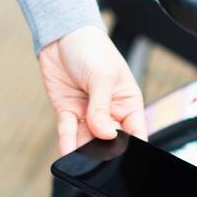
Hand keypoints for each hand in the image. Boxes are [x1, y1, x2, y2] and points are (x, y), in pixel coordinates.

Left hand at [37, 24, 148, 155]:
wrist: (61, 34)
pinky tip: (68, 154)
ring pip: (87, 141)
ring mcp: (87, 113)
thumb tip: (106, 135)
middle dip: (106, 153)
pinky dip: (68, 145)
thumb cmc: (91, 47)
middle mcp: (109, 112)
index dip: (132, 149)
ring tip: (82, 161)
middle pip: (110, 142)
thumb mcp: (102, 75)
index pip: (135, 133)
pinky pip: (68, 133)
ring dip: (85, 153)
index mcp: (127, 102)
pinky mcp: (67, 112)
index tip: (125, 159)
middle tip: (100, 161)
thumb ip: (102, 107)